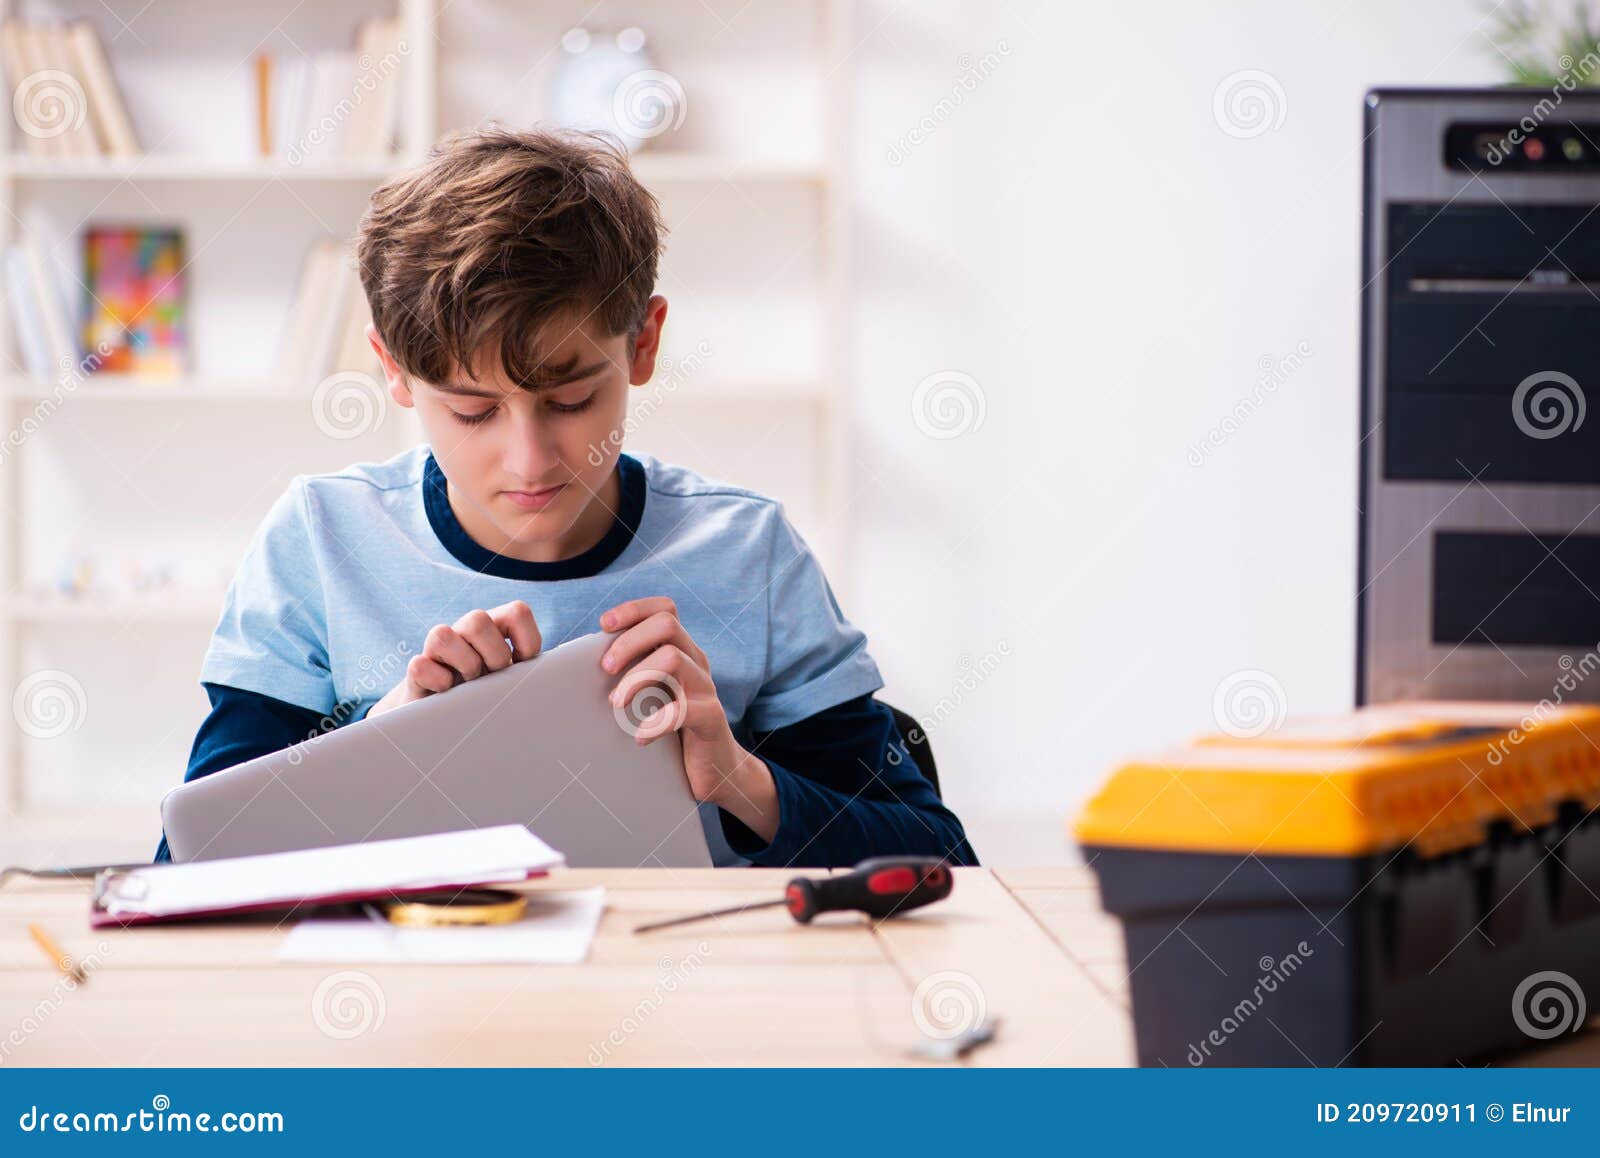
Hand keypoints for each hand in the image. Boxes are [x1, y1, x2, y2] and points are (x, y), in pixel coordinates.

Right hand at [368, 601, 540, 718]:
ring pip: (442, 634)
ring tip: (470, 686)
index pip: (517, 612)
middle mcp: (466, 631)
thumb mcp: (516, 679)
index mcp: (497, 628)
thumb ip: (533, 670)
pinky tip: (447, 693)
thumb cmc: (493, 695)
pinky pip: (419, 665)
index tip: (525, 664)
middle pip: (478, 620)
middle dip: (493, 655)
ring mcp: (437, 649)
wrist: (449, 718)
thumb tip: (560, 675)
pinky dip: (436, 681)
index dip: (527, 639)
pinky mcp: (417, 672)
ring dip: (464, 665)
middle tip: (495, 678)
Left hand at [599, 596, 778, 841]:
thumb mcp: (655, 693)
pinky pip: (683, 709)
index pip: (665, 610)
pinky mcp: (712, 719)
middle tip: (605, 669)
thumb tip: (583, 663)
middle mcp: (697, 663)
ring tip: (617, 703)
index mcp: (683, 651)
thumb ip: (635, 673)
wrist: (717, 770)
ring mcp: (706, 689)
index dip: (634, 609)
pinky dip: (655, 721)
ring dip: (636, 677)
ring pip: (672, 659)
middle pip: (667, 624)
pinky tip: (640, 737)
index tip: (604, 625)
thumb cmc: (675, 730)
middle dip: (628, 642)